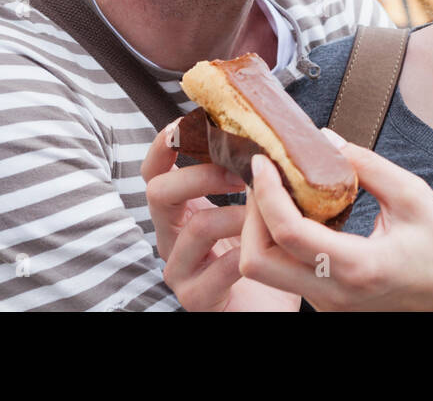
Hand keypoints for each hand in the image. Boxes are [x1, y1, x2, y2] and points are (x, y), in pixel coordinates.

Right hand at [141, 121, 301, 310]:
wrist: (270, 310)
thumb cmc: (265, 255)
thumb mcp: (256, 208)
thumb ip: (255, 176)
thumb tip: (277, 130)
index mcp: (182, 212)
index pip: (155, 171)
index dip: (163, 145)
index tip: (186, 122)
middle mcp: (172, 239)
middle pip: (158, 193)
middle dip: (200, 173)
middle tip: (239, 172)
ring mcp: (180, 270)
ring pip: (194, 229)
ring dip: (236, 214)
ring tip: (265, 214)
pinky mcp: (196, 299)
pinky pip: (219, 268)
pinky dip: (247, 253)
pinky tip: (265, 250)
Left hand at [238, 128, 432, 310]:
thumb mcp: (414, 197)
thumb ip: (366, 165)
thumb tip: (325, 140)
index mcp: (356, 266)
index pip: (287, 232)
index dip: (265, 193)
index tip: (263, 162)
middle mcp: (334, 294)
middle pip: (257, 261)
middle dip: (250, 215)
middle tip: (265, 179)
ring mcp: (329, 306)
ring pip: (268, 271)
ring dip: (264, 229)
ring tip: (282, 191)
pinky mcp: (330, 306)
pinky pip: (288, 274)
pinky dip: (283, 242)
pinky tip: (303, 214)